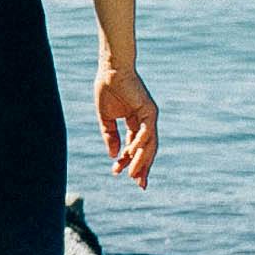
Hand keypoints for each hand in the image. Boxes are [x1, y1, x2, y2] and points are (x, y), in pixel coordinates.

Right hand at [95, 64, 158, 188]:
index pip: (133, 147)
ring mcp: (149, 116)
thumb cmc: (108, 89)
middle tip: (138, 185)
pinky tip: (131, 153)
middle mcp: (145, 121)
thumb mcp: (105, 118)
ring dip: (142, 161)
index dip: (126, 161)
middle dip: (142, 167)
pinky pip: (146, 132)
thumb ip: (109, 136)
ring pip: (149, 144)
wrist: (111, 70)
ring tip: (135, 176)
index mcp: (135, 122)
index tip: (116, 173)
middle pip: (146, 150)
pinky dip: (140, 144)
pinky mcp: (149, 110)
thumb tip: (113, 155)